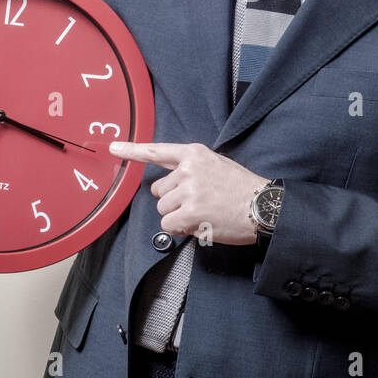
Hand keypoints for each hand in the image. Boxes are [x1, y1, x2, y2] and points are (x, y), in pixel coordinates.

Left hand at [109, 141, 265, 245]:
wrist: (263, 206)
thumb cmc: (242, 189)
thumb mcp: (216, 165)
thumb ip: (191, 169)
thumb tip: (169, 186)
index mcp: (194, 154)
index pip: (158, 151)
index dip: (132, 150)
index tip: (113, 148)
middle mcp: (188, 169)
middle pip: (158, 191)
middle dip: (173, 201)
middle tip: (199, 203)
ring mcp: (188, 190)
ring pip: (163, 210)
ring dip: (178, 216)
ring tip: (204, 213)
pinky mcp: (190, 212)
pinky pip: (169, 225)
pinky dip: (181, 229)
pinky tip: (200, 224)